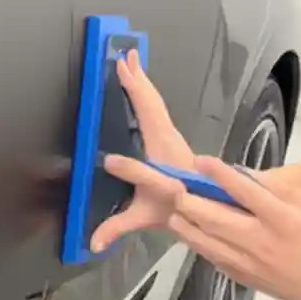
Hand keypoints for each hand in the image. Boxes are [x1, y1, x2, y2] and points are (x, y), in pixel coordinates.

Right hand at [90, 49, 196, 252]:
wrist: (207, 206)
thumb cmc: (177, 208)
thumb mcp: (145, 217)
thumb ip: (117, 226)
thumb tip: (92, 244)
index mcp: (160, 155)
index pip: (147, 120)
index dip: (135, 96)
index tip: (123, 72)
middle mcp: (168, 139)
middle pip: (152, 104)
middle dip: (138, 80)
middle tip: (125, 55)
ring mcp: (170, 135)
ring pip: (155, 102)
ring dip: (142, 80)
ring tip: (130, 58)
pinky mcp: (169, 135)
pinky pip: (155, 107)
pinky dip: (145, 90)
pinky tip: (138, 80)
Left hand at [170, 156, 300, 299]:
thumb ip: (286, 193)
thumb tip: (250, 176)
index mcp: (283, 222)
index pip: (245, 192)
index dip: (220, 175)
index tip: (201, 161)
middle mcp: (259, 242)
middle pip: (214, 218)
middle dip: (191, 201)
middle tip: (176, 187)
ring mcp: (247, 263)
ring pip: (205, 241)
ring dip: (185, 224)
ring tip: (175, 209)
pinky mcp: (240, 277)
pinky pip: (212, 257)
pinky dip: (197, 243)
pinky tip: (189, 232)